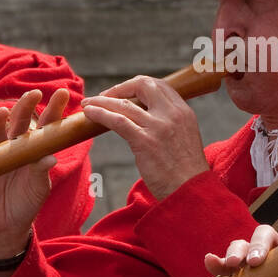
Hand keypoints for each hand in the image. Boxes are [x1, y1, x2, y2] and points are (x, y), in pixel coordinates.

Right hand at [0, 88, 68, 259]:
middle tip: (34, 94)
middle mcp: (15, 145)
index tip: (63, 92)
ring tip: (3, 112)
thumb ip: (41, 172)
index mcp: (35, 149)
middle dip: (26, 106)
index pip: (46, 125)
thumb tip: (50, 158)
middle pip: (20, 121)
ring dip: (0, 121)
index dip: (54, 109)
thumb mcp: (38, 189)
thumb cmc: (27, 203)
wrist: (4, 225)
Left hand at [82, 76, 209, 200]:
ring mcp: (158, 127)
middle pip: (143, 85)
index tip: (123, 93)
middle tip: (105, 96)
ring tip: (87, 104)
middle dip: (120, 88)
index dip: (137, 85)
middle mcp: (172, 114)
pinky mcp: (145, 141)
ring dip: (102, 101)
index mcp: (184, 111)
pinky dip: (101, 114)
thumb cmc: (185, 171)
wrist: (190, 192)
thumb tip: (147, 117)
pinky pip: (117, 121)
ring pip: (124, 104)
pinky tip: (90, 114)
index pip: (159, 85)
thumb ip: (170, 123)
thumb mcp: (185, 138)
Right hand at [204, 215, 277, 276]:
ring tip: (232, 263)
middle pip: (264, 236)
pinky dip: (216, 263)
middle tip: (254, 261)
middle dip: (258, 244)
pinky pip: (222, 267)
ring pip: (241, 247)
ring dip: (236, 251)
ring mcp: (251, 267)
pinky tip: (211, 261)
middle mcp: (272, 257)